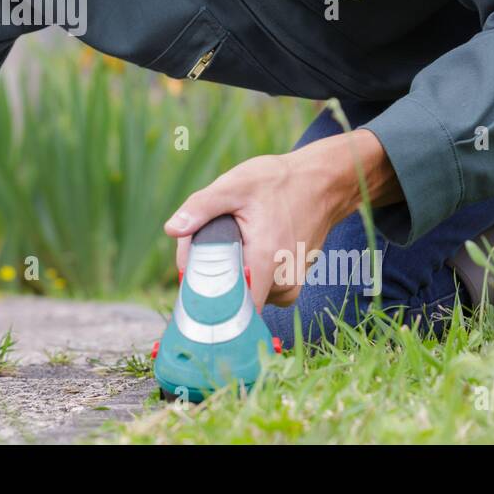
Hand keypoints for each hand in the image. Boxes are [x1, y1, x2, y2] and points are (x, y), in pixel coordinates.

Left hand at [164, 128, 398, 311]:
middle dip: (214, 279)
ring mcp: (291, 284)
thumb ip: (201, 207)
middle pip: (235, 300)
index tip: (193, 284)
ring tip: (233, 240)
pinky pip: (261, 289)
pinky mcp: (294, 281)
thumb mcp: (234, 186)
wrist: (322, 182)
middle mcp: (283, 282)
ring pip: (248, 295)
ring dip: (232, 275)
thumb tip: (172, 228)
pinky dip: (248, 274)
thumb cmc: (278, 182)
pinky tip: (248, 248)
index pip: (234, 311)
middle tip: (210, 245)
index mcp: (266, 263)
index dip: (209, 303)